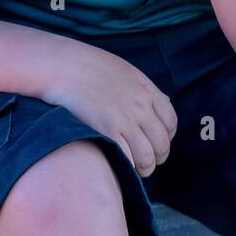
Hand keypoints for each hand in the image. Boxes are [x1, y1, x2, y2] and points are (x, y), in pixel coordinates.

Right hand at [42, 46, 176, 177]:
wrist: (65, 66)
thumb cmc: (91, 67)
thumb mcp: (127, 72)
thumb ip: (145, 89)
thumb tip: (163, 102)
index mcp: (148, 91)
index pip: (170, 122)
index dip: (165, 138)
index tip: (155, 143)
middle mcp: (141, 107)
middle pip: (161, 144)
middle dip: (157, 158)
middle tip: (146, 163)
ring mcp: (125, 120)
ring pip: (147, 157)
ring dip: (144, 168)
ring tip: (135, 170)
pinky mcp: (107, 131)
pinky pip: (127, 159)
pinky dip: (127, 168)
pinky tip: (120, 167)